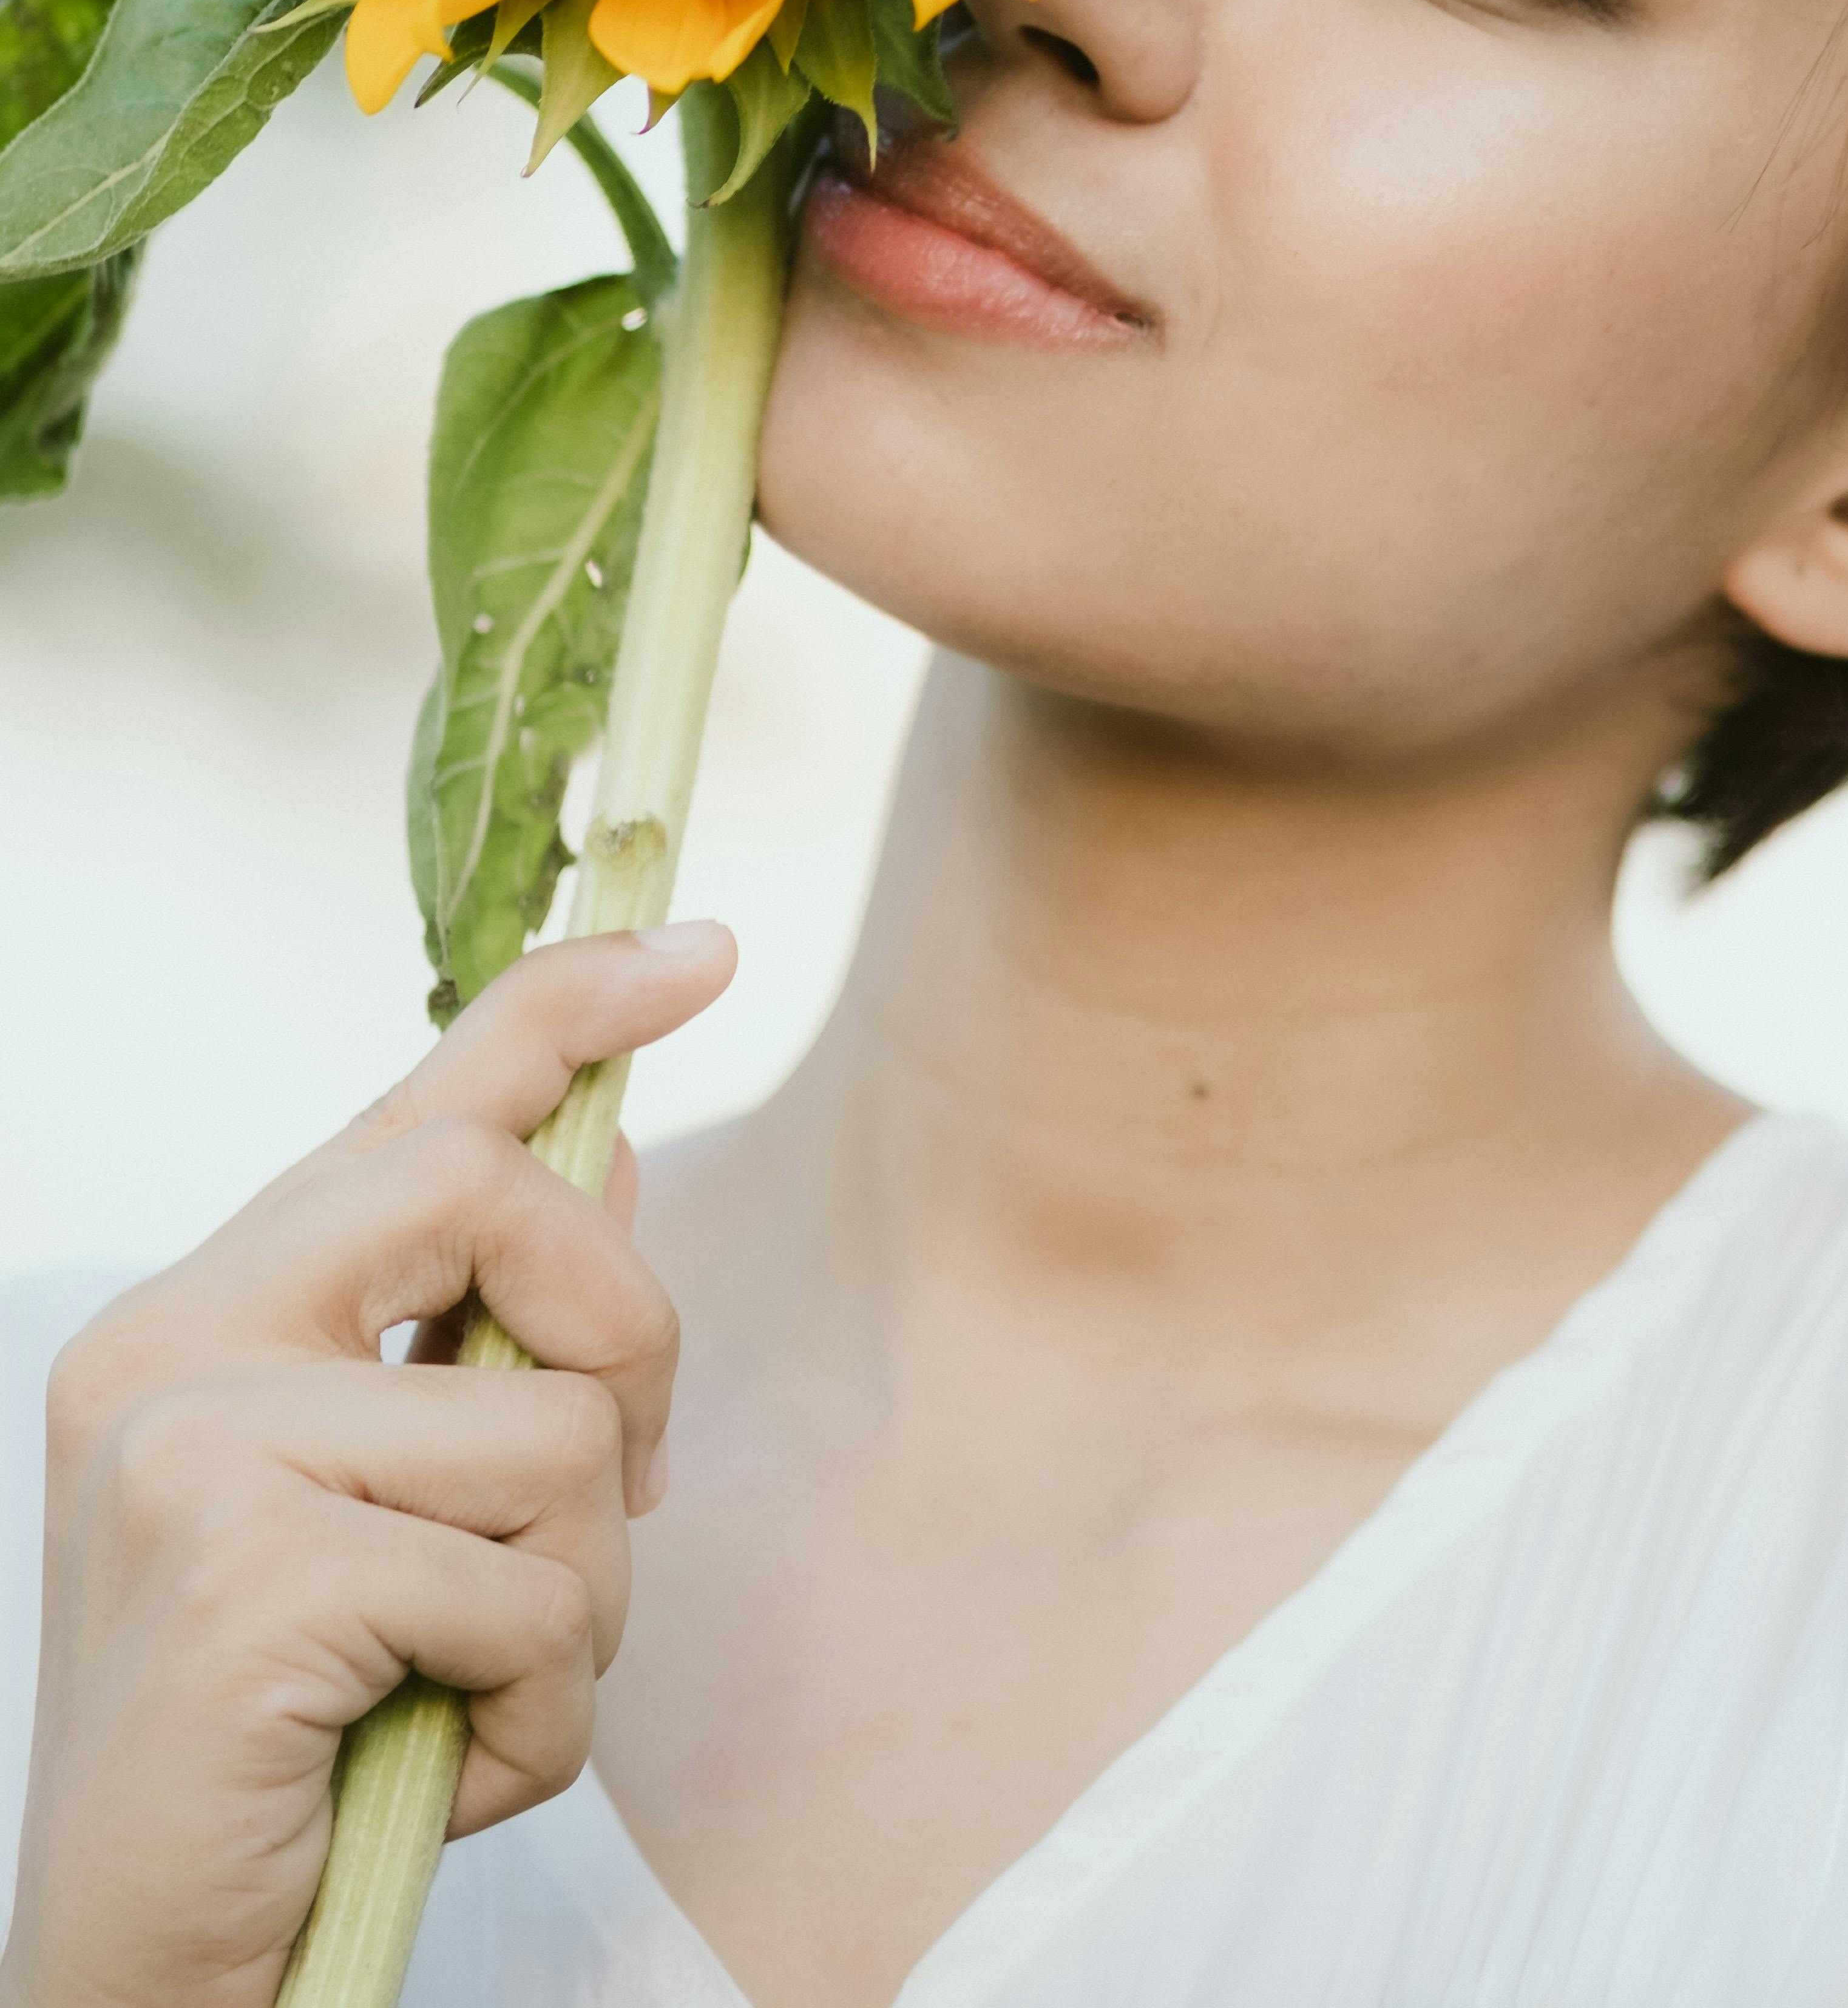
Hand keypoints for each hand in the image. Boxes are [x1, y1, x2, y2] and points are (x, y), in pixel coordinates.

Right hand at [0, 921, 735, 2007]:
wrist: (144, 1969)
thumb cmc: (295, 1732)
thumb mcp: (408, 1505)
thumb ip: (488, 1339)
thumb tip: (620, 1153)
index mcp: (207, 1311)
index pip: (416, 1103)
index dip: (571, 1007)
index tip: (699, 946)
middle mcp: (172, 1346)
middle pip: (505, 1203)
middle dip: (628, 1346)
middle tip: (617, 1496)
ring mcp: (192, 1453)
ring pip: (556, 1439)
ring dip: (575, 1601)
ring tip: (464, 1690)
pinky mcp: (246, 1578)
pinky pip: (529, 1598)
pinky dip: (534, 1714)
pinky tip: (432, 1768)